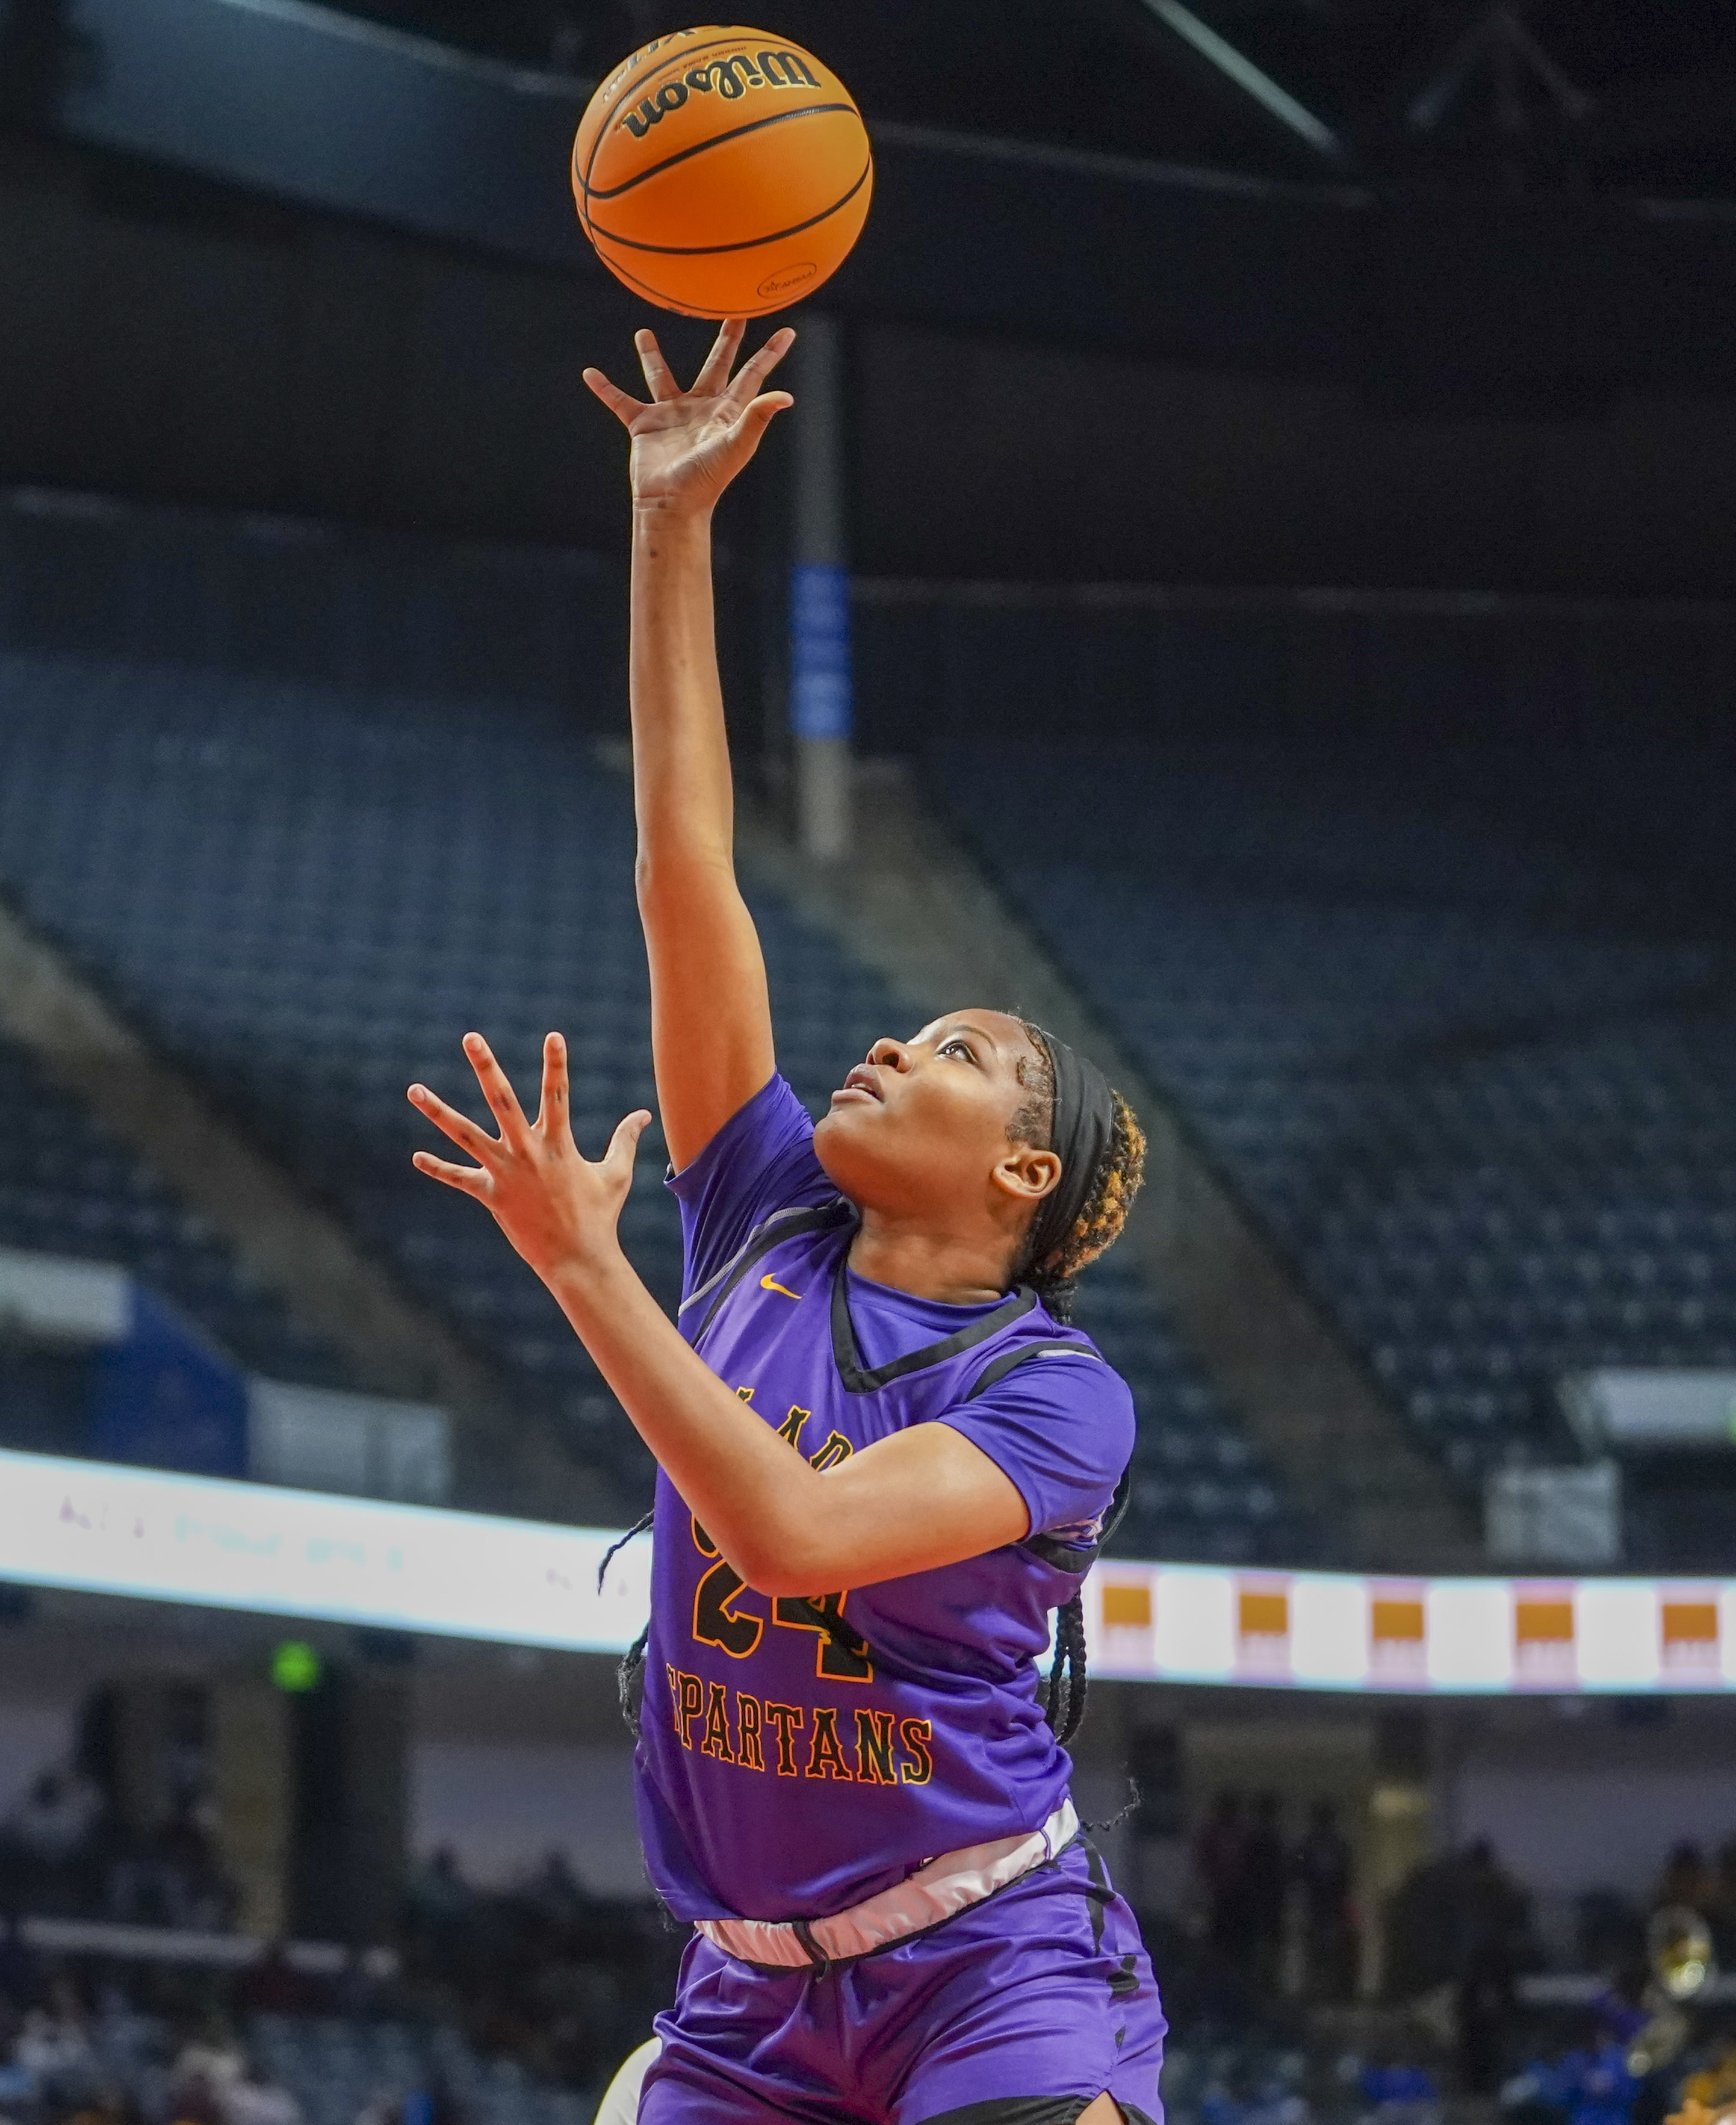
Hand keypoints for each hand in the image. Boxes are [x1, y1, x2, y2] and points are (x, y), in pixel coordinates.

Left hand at [408, 1032, 651, 1283]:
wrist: (578, 1258)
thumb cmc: (600, 1215)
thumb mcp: (617, 1174)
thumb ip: (625, 1140)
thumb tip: (644, 1114)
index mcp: (559, 1144)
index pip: (557, 1094)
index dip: (557, 1064)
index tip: (554, 1036)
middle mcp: (529, 1152)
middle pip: (503, 1101)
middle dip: (486, 1067)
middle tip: (471, 1037)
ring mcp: (507, 1173)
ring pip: (466, 1135)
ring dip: (438, 1112)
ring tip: (414, 1089)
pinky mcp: (492, 1196)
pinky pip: (460, 1179)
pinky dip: (439, 1169)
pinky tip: (417, 1157)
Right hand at [583, 318, 793, 514]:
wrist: (671, 505)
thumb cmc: (707, 479)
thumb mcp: (735, 445)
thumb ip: (757, 417)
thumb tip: (786, 396)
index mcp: (726, 410)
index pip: (752, 374)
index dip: (770, 353)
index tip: (788, 331)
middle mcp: (700, 407)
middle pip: (716, 363)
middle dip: (726, 338)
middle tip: (733, 309)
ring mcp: (671, 414)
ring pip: (661, 376)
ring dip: (651, 356)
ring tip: (643, 333)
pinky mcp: (644, 424)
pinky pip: (621, 401)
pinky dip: (605, 389)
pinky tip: (591, 374)